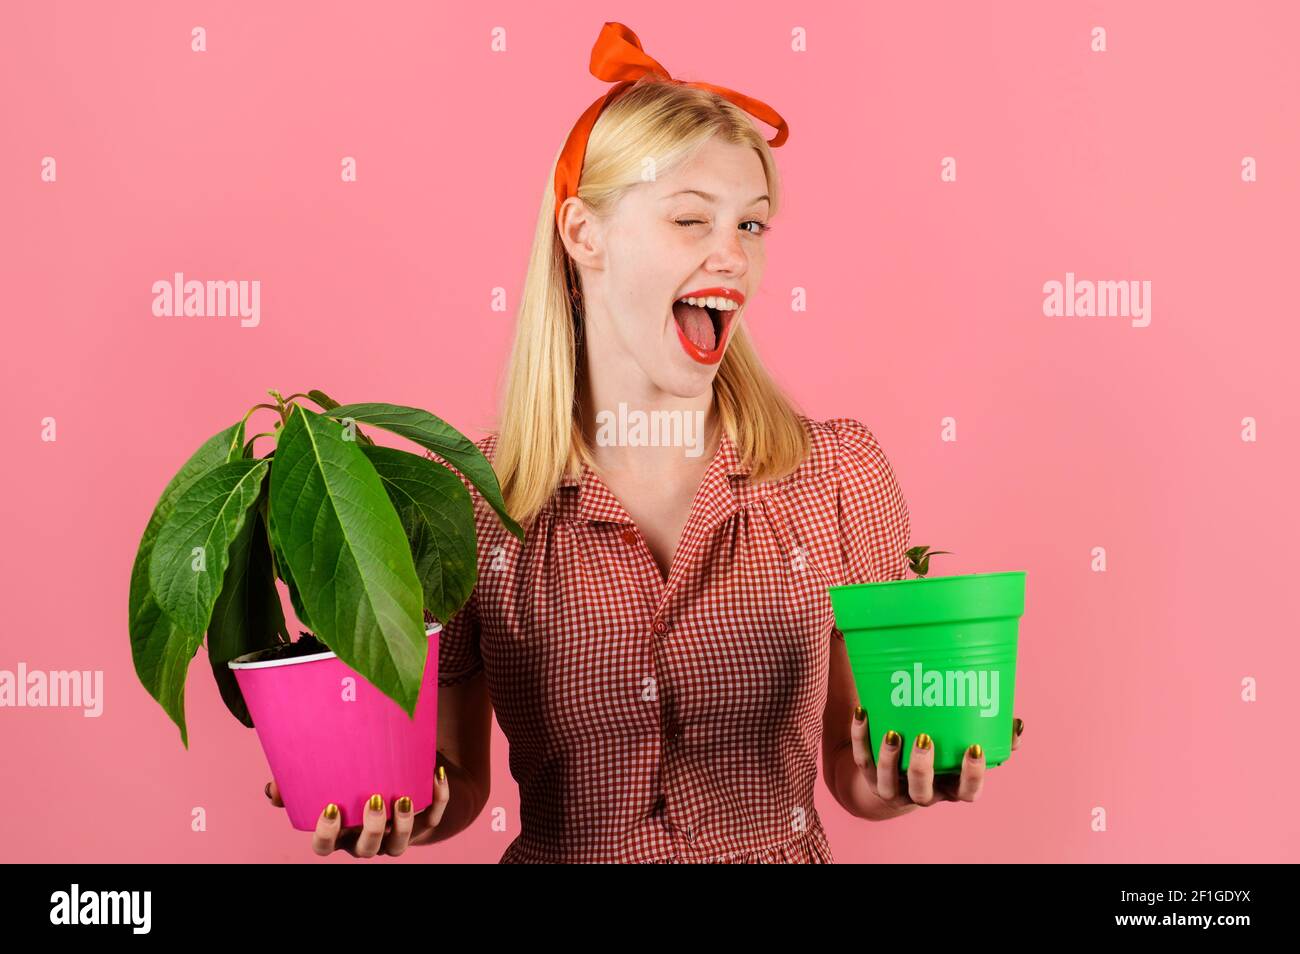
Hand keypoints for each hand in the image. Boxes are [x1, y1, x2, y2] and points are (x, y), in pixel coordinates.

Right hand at [264, 768, 450, 856]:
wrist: (406, 770)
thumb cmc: (359, 775)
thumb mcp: (330, 778)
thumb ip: (298, 782)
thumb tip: (271, 789)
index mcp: (341, 831)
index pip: (325, 846)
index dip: (326, 834)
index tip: (330, 808)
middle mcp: (368, 839)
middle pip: (366, 849)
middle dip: (372, 829)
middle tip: (375, 801)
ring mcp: (398, 834)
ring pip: (399, 844)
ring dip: (403, 824)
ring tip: (404, 797)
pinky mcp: (426, 822)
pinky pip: (434, 817)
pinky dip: (438, 797)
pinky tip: (436, 774)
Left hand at [850, 709, 1024, 809]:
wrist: (897, 775)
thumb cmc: (943, 757)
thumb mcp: (966, 750)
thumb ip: (994, 737)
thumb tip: (1017, 722)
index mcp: (950, 787)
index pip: (966, 792)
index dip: (972, 775)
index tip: (975, 749)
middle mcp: (923, 793)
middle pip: (923, 791)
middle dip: (923, 767)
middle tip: (925, 739)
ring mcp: (894, 788)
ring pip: (889, 782)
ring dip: (890, 758)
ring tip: (893, 732)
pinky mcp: (871, 776)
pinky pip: (864, 760)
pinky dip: (862, 737)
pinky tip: (863, 712)